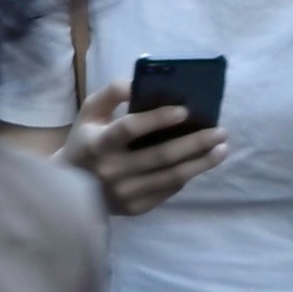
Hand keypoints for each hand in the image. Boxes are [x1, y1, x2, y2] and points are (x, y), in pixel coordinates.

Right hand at [57, 81, 227, 216]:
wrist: (69, 190)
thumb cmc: (85, 142)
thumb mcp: (90, 113)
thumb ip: (112, 93)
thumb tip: (139, 83)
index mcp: (98, 144)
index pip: (130, 129)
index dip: (157, 119)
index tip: (185, 111)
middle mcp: (111, 171)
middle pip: (160, 156)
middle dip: (195, 143)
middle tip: (221, 132)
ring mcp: (124, 193)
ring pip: (171, 177)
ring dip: (201, 162)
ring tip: (222, 149)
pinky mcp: (135, 208)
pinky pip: (168, 190)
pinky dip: (187, 175)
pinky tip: (200, 163)